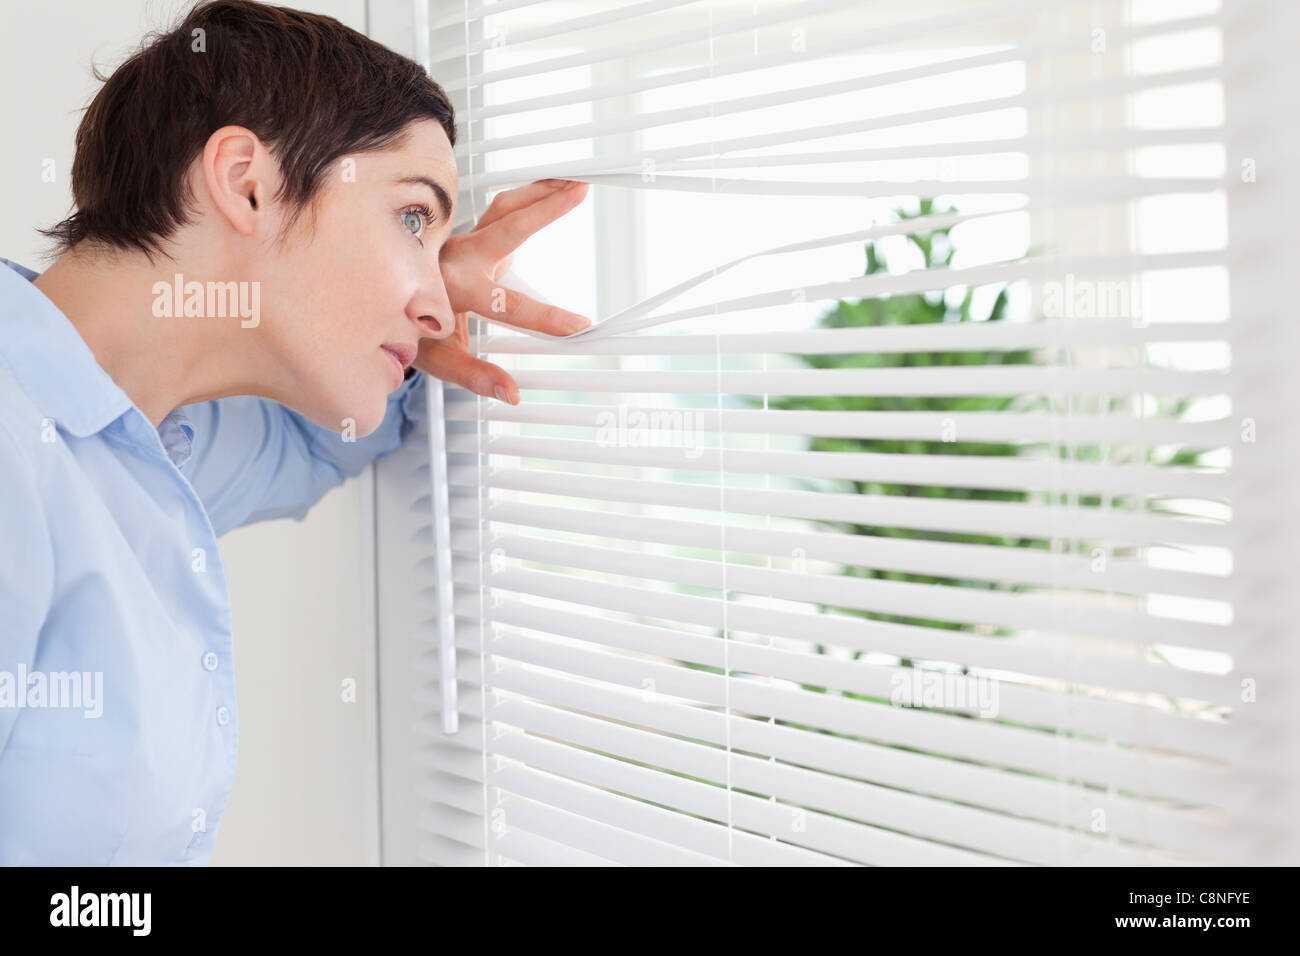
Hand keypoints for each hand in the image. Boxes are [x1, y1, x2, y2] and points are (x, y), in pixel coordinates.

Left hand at [412, 178, 590, 404]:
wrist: (380, 298)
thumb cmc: (406, 330)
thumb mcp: (436, 359)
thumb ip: (474, 375)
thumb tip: (511, 394)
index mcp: (447, 287)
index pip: (503, 304)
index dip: (542, 317)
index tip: (577, 326)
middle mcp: (455, 255)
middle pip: (506, 227)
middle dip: (545, 210)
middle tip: (579, 193)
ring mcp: (461, 239)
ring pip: (504, 207)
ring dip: (540, 192)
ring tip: (575, 182)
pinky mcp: (470, 233)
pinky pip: (501, 208)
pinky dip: (528, 195)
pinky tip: (552, 188)